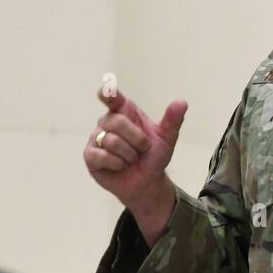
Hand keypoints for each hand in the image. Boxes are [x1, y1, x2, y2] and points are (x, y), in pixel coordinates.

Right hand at [83, 84, 186, 243]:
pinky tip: (120, 166)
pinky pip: (101, 156)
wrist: (146, 183)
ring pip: (111, 141)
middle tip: (143, 148)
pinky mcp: (90, 156)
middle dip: (137, 139)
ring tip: (132, 159)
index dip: (107, 92)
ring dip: (129, 154)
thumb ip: (173, 120)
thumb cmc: (153, 157)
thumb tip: (182, 102)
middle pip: (117, 121)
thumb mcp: (166, 138)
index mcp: (124, 111)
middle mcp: (107, 122)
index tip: (107, 89)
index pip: (111, 97)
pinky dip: (117, 163)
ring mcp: (96, 138)